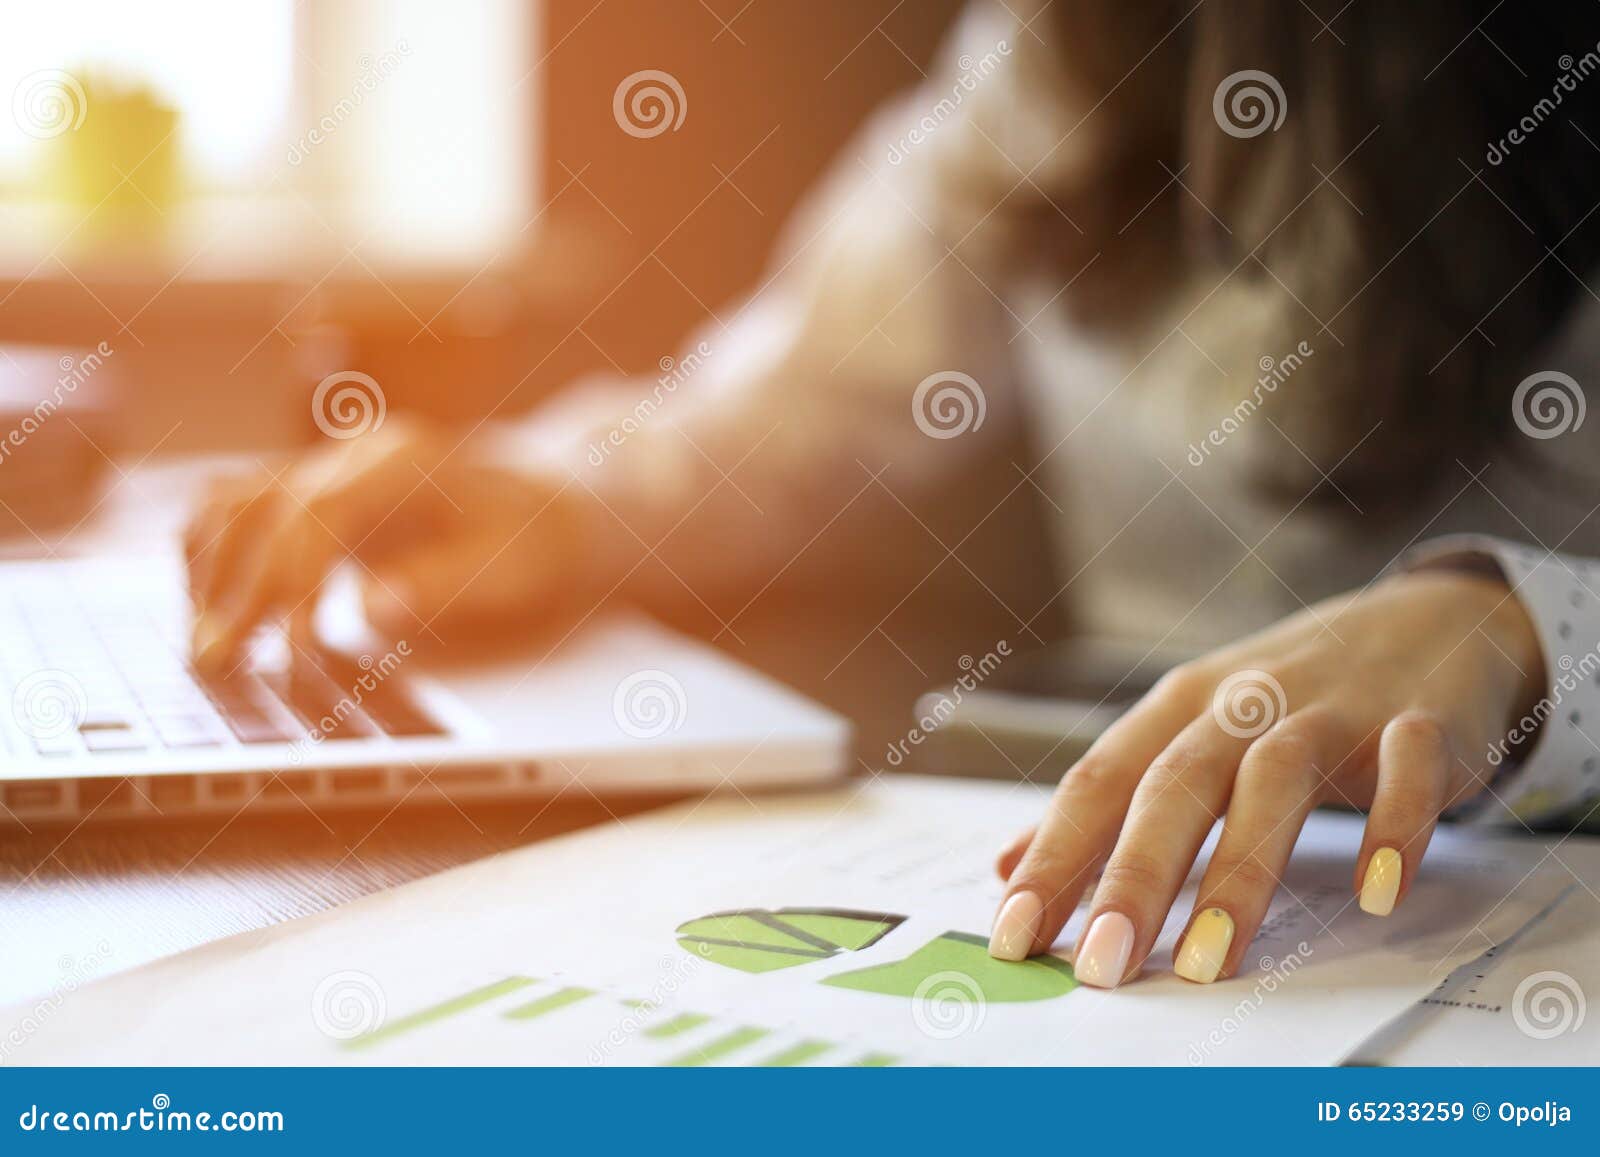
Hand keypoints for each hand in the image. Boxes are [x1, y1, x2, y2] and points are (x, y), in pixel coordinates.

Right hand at [184, 418, 606, 665]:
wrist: (548, 507)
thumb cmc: (531, 544)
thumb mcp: (506, 571)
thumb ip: (440, 585)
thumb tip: (368, 611)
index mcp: (406, 461)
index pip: (320, 513)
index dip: (294, 582)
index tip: (291, 649)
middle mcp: (358, 451)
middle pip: (267, 511)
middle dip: (238, 590)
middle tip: (213, 664)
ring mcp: (331, 464)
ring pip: (239, 503)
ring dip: (211, 571)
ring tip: (202, 642)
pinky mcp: (316, 489)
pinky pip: (242, 507)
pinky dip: (214, 552)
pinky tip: (206, 605)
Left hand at [987, 570, 1544, 986]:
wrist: (1427, 620)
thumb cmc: (1286, 697)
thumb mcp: (1187, 732)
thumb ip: (1105, 802)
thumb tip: (1007, 866)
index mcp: (1177, 710)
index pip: (1098, 782)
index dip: (1053, 856)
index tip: (1013, 935)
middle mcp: (1242, 703)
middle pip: (1175, 786)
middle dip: (1133, 879)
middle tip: (1100, 965)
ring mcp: (1332, 709)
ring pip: (1274, 783)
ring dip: (1240, 874)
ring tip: (1208, 964)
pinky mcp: (1418, 723)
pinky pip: (1406, 773)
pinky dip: (1393, 827)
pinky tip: (1377, 893)